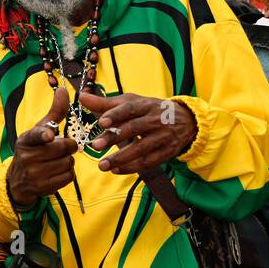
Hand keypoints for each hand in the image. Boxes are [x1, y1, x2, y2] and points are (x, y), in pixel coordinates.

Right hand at [7, 86, 78, 207]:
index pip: (36, 135)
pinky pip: (68, 177)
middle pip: (63, 148)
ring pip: (68, 162)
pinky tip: (58, 171)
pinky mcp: (43, 187)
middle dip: (68, 146)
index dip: (44, 134)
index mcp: (26, 140)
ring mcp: (34, 174)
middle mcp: (27, 157)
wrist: (19, 180)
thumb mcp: (39, 131)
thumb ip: (54, 111)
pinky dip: (68, 173)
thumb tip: (63, 89)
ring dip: (68, 161)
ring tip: (57, 160)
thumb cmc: (34, 149)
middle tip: (61, 148)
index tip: (49, 136)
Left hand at [80, 91, 196, 175]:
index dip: (116, 114)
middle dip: (113, 138)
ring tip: (101, 165)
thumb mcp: (131, 102)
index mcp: (145, 105)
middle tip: (95, 146)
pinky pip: (148, 162)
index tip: (101, 122)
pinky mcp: (166, 152)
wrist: (186, 121)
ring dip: (120, 158)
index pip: (130, 108)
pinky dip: (132, 167)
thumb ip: (105, 103)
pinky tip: (116, 170)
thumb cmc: (149, 110)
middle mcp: (155, 120)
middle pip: (134, 129)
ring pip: (141, 148)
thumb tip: (82, 97)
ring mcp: (162, 137)